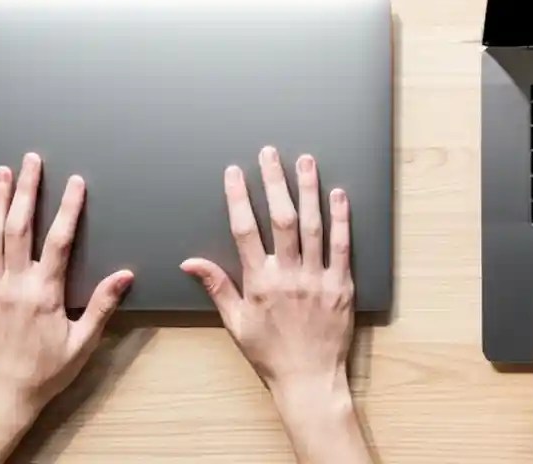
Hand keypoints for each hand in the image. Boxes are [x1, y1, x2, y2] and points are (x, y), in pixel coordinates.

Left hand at [0, 153, 133, 463]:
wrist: (4, 393)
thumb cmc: (47, 370)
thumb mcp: (83, 341)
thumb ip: (102, 304)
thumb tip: (125, 275)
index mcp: (44, 293)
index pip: (58, 240)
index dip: (67, 208)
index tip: (75, 182)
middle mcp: (14, 284)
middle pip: (19, 226)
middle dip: (25, 189)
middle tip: (31, 160)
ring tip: (3, 171)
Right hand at [182, 147, 369, 463]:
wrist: (309, 379)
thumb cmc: (269, 353)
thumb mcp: (235, 322)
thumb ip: (216, 286)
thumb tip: (190, 261)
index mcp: (259, 282)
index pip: (245, 230)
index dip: (239, 197)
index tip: (235, 172)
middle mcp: (288, 275)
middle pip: (281, 218)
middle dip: (275, 182)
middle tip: (270, 153)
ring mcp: (317, 278)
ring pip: (313, 225)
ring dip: (309, 190)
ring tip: (305, 161)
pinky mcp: (342, 285)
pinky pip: (343, 245)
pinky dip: (340, 218)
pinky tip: (337, 194)